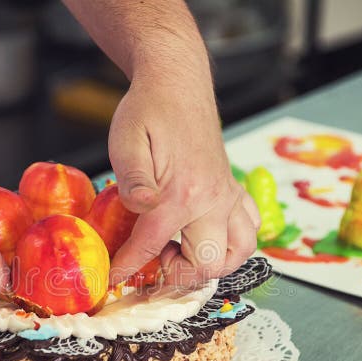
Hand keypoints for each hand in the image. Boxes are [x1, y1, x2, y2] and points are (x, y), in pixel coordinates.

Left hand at [108, 73, 259, 286]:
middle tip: (154, 259)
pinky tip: (206, 234)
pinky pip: (249, 228)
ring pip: (238, 252)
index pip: (151, 245)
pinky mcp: (232, 189)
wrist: (177, 82)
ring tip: (182, 252)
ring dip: (213, 263)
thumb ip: (133, 180)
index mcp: (181, 192)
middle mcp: (212, 199)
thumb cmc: (148, 111)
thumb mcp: (127, 141)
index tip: (113, 278)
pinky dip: (233, 242)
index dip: (128, 266)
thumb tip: (141, 207)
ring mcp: (227, 195)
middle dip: (178, 274)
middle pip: (207, 262)